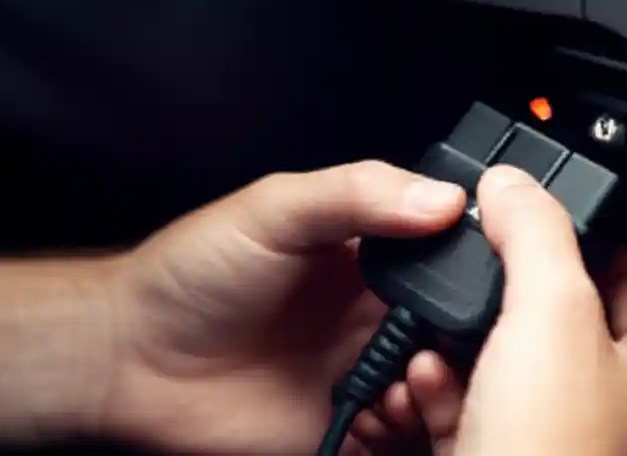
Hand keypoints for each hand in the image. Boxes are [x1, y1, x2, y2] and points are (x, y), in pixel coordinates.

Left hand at [0, 160, 465, 453]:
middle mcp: (374, 315)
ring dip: (436, 386)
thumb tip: (443, 198)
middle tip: (453, 337)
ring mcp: (360, 374)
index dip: (476, 265)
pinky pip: (397, 438)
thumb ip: (357, 194)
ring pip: (435, 387)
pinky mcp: (342, 429)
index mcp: (368, 255)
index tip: (498, 270)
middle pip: (454, 327)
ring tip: (409, 376)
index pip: (448, 256)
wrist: (128, 358)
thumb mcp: (275, 208)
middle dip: (466, 336)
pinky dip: (402, 430)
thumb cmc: (191, 273)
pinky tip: (378, 410)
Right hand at [400, 166, 626, 455]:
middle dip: (506, 286)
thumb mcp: (550, 315)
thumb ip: (535, 236)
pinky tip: (423, 377)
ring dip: (463, 337)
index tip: (539, 201)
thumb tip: (513, 184)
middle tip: (474, 255)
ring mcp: (552, 441)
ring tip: (435, 320)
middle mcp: (608, 407)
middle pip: (558, 315)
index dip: (588, 229)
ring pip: (506, 363)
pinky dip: (441, 388)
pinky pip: (468, 410)